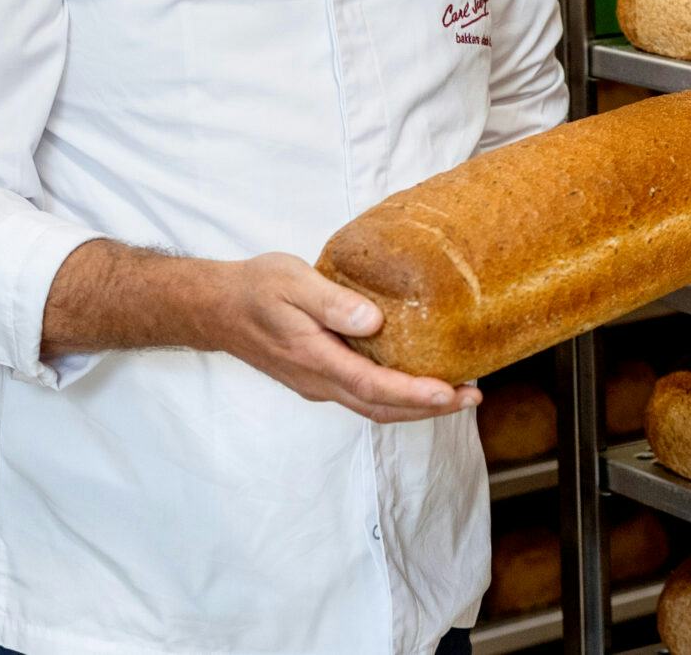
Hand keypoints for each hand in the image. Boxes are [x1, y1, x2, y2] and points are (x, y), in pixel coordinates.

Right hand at [205, 252, 479, 424]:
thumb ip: (332, 302)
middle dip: (430, 408)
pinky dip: (396, 395)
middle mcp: (320, 381)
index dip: (415, 394)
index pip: (373, 386)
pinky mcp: (319, 378)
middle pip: (382, 408)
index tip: (451, 392)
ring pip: (374, 407)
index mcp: (315, 358)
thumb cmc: (256, 289)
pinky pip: (364, 396)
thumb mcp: (292, 282)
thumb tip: (373, 321)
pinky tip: (414, 379)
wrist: (218, 309)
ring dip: (416, 406)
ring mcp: (319, 384)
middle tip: (472, 397)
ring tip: (456, 392)